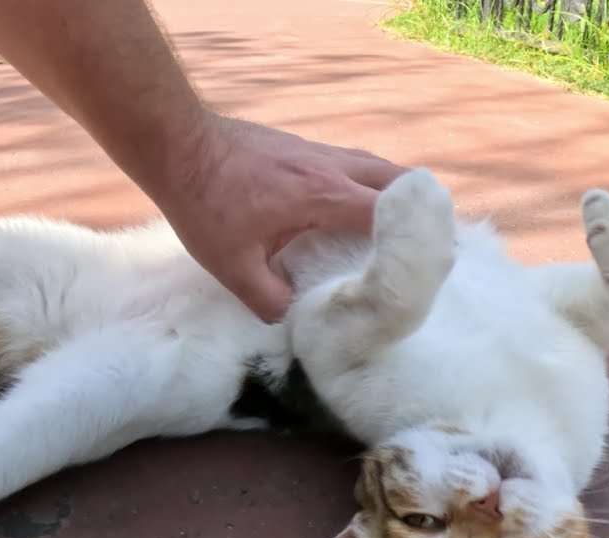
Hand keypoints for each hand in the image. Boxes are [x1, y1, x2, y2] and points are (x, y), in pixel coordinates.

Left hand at [154, 112, 407, 322]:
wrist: (177, 144)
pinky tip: (361, 208)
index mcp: (322, 195)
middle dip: (421, 213)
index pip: (389, 216)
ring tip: (407, 229)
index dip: (414, 240)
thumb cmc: (204, 202)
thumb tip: (296, 323)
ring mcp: (319, 151)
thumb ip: (269, 299)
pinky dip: (372, 184)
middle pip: (400, 182)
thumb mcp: (232, 265)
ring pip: (379, 167)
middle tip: (431, 245)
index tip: (431, 264)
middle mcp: (331, 167)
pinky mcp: (305, 148)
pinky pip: (355, 164)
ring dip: (398, 195)